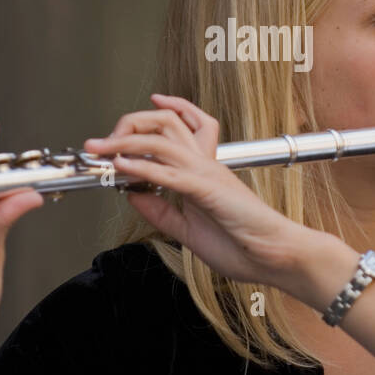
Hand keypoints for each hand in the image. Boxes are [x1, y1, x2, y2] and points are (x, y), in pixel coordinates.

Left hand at [84, 94, 310, 289]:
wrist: (275, 256)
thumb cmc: (242, 244)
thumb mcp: (187, 228)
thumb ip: (161, 210)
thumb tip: (132, 195)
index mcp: (202, 170)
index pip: (179, 126)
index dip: (150, 118)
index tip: (121, 126)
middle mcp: (204, 164)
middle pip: (166, 122)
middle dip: (129, 124)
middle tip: (102, 142)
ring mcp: (206, 173)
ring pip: (161, 140)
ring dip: (123, 141)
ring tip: (99, 149)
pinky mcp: (208, 190)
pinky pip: (168, 173)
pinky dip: (140, 167)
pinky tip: (120, 167)